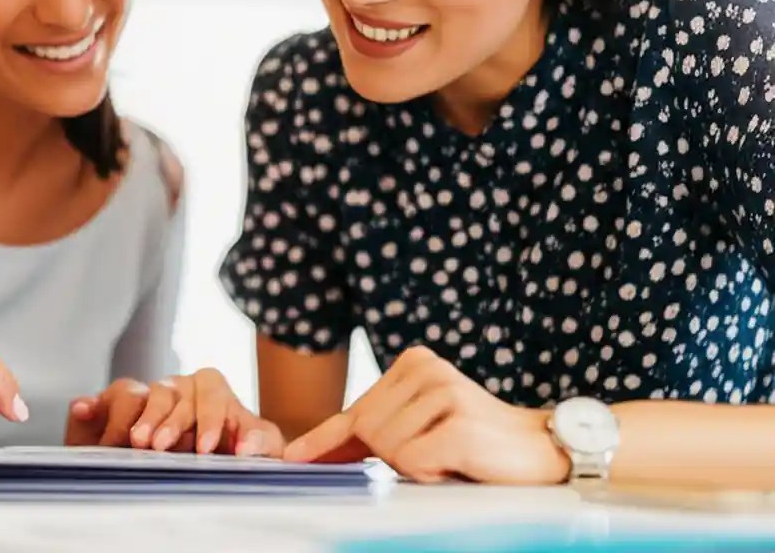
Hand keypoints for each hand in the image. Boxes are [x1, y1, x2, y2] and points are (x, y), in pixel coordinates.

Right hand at [65, 369, 283, 456]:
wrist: (203, 461)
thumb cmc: (233, 451)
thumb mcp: (257, 446)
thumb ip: (260, 442)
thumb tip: (247, 447)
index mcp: (211, 390)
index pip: (211, 390)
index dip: (209, 417)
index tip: (206, 447)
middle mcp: (177, 388)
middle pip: (171, 392)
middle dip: (168, 421)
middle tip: (162, 446)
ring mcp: (145, 396)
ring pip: (140, 394)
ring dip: (139, 418)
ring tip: (135, 442)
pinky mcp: (114, 408)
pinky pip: (102, 401)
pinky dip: (91, 406)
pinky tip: (84, 411)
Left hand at [283, 346, 569, 484]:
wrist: (544, 447)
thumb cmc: (477, 442)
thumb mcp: (421, 427)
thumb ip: (376, 433)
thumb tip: (316, 452)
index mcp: (412, 363)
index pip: (356, 409)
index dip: (321, 439)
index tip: (292, 457)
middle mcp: (425, 369)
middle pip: (367, 432)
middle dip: (388, 457)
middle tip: (434, 455)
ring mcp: (443, 393)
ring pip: (387, 449)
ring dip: (415, 466)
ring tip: (450, 456)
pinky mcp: (458, 424)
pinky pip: (412, 463)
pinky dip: (430, 473)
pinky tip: (458, 463)